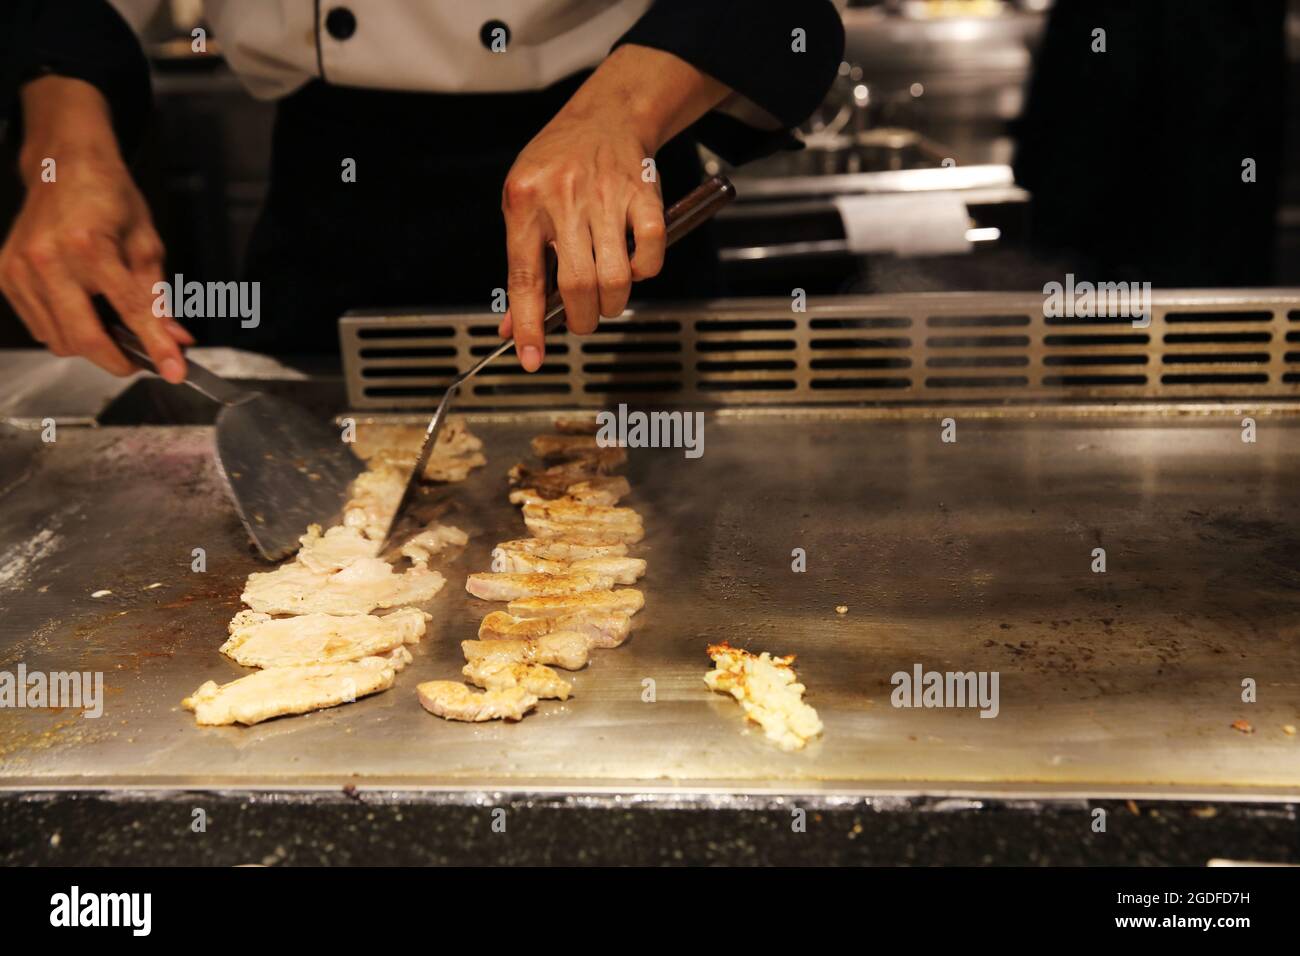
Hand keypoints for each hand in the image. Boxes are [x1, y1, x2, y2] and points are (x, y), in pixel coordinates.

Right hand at [0, 77, 191, 380]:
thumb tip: (176, 340)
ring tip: (111, 323)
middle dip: (117, 359)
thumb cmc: (108, 198)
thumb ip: (159, 296)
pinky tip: (82, 310)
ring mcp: (20, 269)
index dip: (155, 347)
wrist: (64, 167)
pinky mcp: (6, 276)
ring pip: (59, 340)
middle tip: (140, 356)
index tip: (174, 373)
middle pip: (83, 339)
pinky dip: (65, 330)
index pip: (129, 312)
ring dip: (91, 345)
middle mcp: (46, 259)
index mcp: (88, 246)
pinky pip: (40, 326)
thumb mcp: (146, 244)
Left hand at [498, 108, 663, 371]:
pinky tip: (634, 266)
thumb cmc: (557, 166)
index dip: (528, 324)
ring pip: (615, 277)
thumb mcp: (523, 206)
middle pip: (576, 285)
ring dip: (613, 304)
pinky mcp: (645, 194)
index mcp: (525, 202)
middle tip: (582, 320)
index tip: (531, 358)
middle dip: (581, 319)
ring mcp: (607, 196)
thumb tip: (512, 327)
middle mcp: (565, 198)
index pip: (524, 277)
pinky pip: (651, 253)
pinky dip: (645, 272)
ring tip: (606, 298)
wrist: (604, 116)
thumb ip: (521, 267)